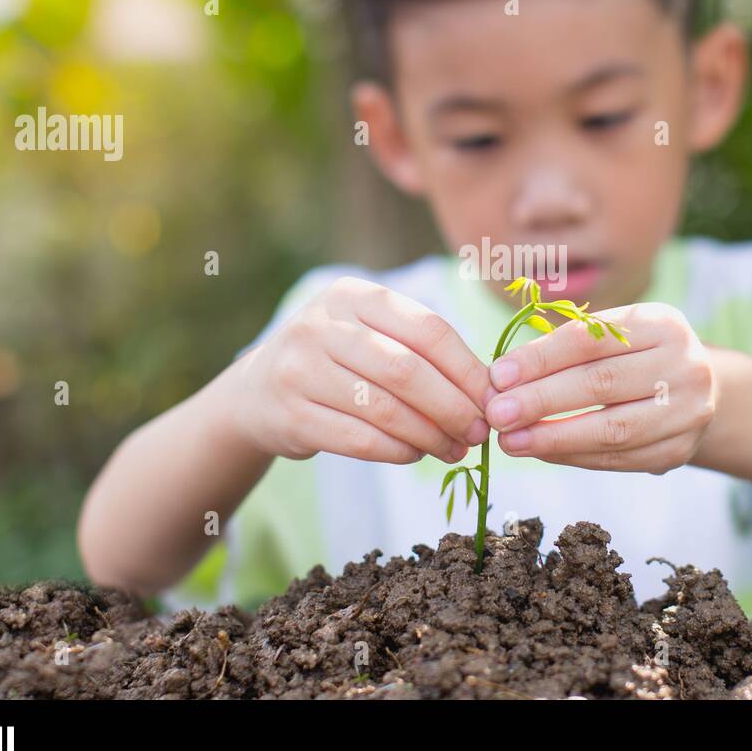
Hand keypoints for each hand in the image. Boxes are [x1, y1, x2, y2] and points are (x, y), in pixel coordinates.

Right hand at [227, 277, 492, 463]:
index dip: (467, 369)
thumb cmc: (335, 360)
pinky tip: (417, 454)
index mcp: (353, 295)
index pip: (427, 330)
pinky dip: (398, 451)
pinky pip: (359, 439)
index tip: (494, 398)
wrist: (257, 391)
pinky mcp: (291, 414)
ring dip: (430, 435)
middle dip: (453, 407)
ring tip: (456, 449)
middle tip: (480, 433)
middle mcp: (321, 325)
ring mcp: (300, 369)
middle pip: (407, 371)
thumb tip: (489, 389)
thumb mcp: (369, 333)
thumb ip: (420, 349)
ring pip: (385, 409)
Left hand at [483, 302, 716, 472]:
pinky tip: (540, 452)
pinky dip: (573, 456)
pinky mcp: (679, 451)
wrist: (695, 391)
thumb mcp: (612, 336)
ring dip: (553, 437)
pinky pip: (617, 458)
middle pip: (602, 384)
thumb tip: (502, 380)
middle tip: (497, 413)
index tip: (498, 376)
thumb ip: (564, 349)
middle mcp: (685, 366)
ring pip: (611, 429)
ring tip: (510, 441)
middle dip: (541, 400)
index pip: (592, 340)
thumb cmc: (634, 356)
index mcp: (662, 324)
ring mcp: (688, 412)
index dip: (541, 358)